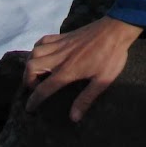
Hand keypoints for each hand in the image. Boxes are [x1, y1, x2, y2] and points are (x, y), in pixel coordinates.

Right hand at [23, 16, 143, 121]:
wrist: (117, 28)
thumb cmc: (112, 55)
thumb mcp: (103, 80)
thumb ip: (86, 99)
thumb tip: (73, 118)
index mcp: (68, 70)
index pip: (44, 88)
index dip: (34, 100)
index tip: (29, 109)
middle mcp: (60, 57)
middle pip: (32, 66)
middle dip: (27, 80)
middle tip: (34, 88)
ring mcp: (61, 44)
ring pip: (35, 51)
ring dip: (31, 63)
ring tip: (37, 73)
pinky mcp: (65, 35)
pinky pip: (44, 39)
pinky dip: (38, 48)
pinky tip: (44, 54)